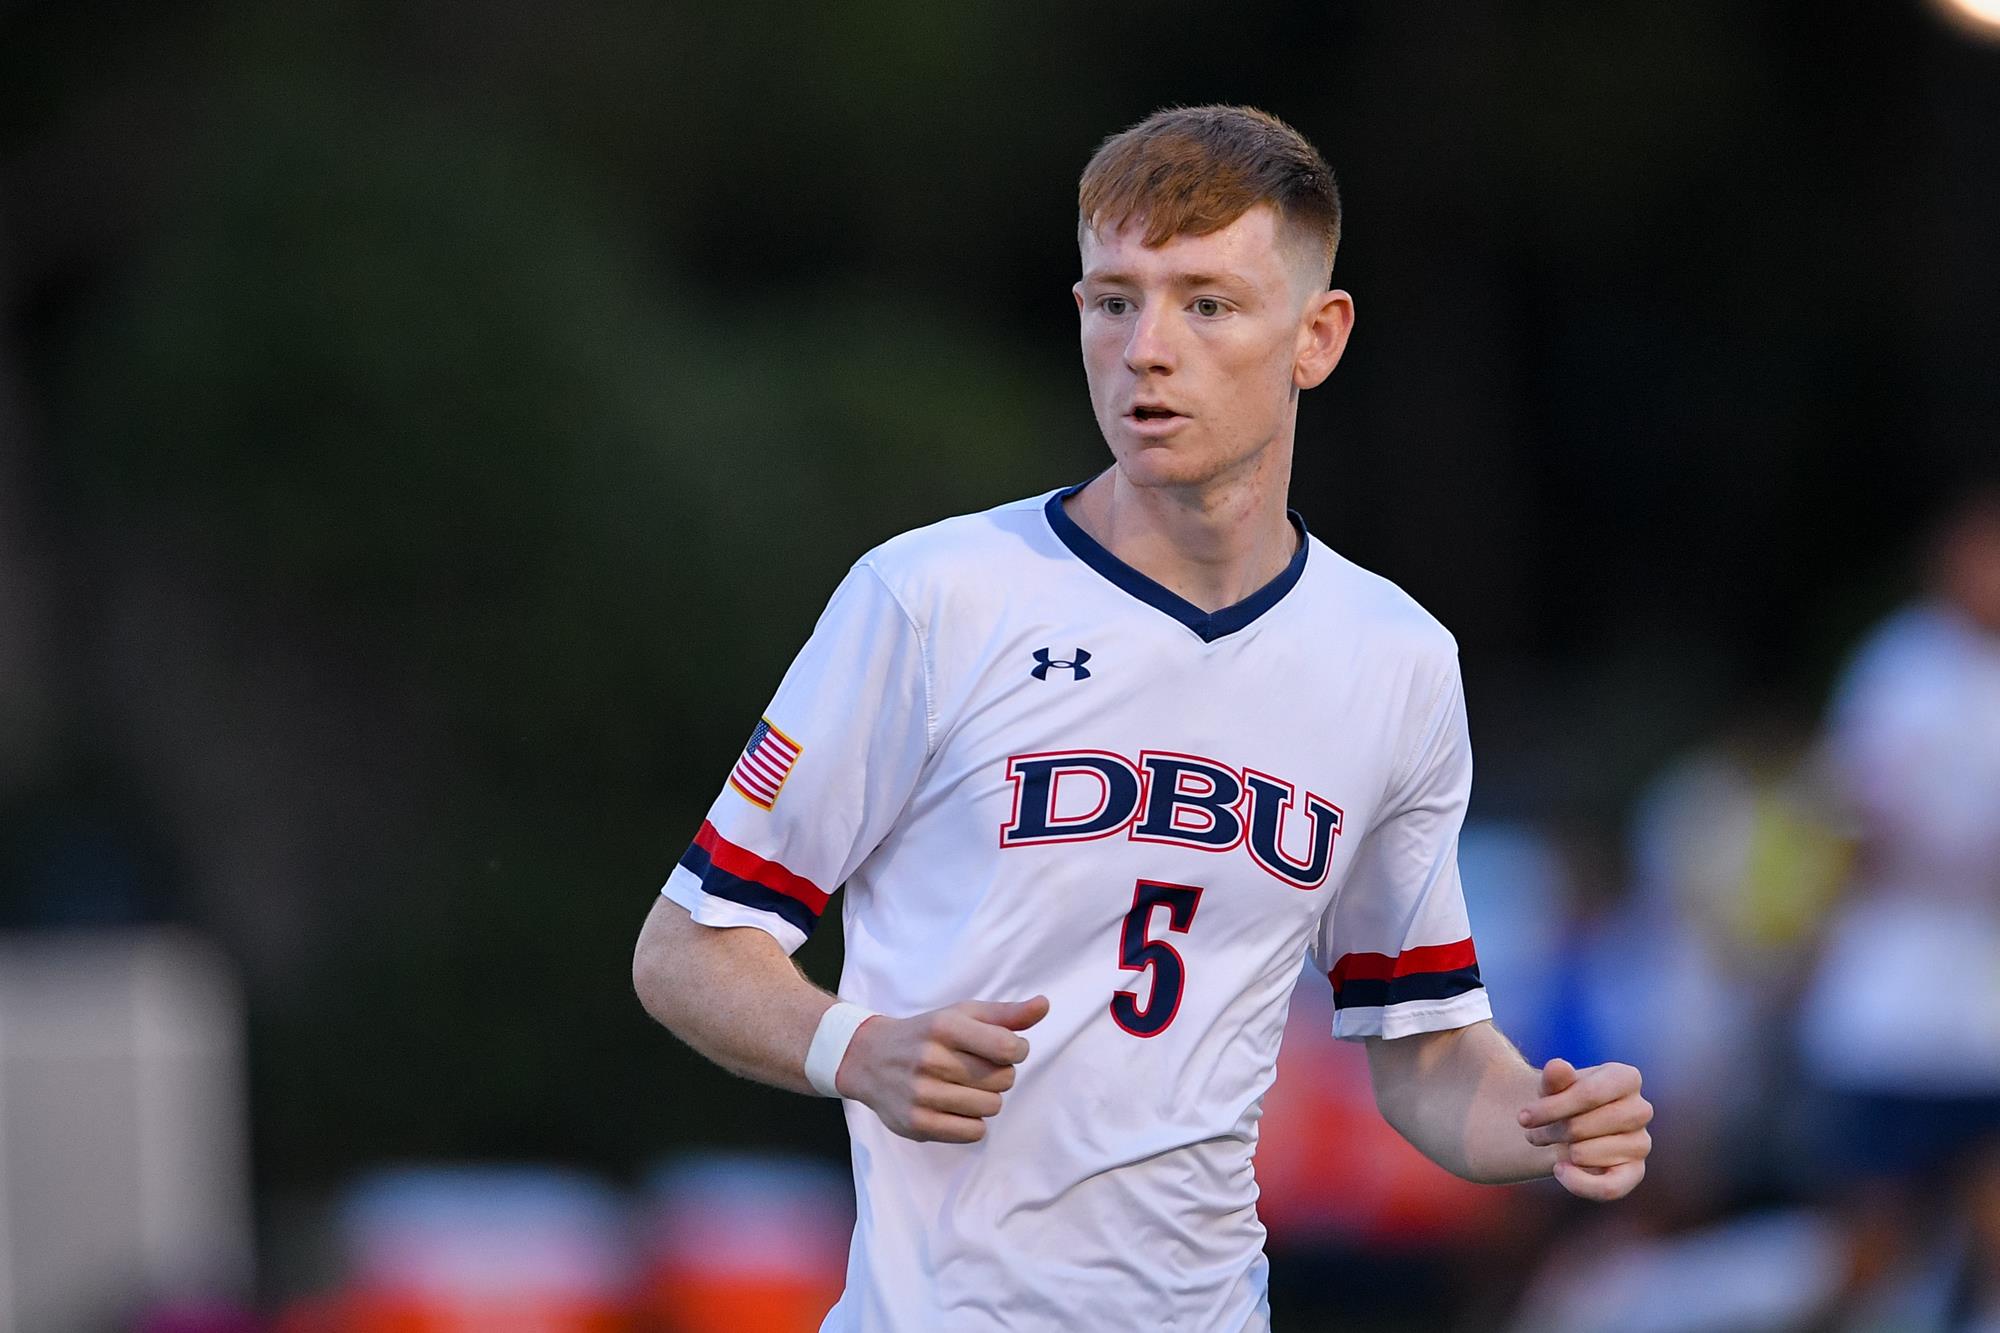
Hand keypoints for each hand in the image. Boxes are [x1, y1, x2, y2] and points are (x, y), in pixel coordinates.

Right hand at [836, 995, 1049, 1143]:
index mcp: (946, 1027)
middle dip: (999, 1075)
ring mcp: (921, 1093)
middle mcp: (931, 1058)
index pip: (1009, 1047)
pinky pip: (972, 1132)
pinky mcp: (916, 1123)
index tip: (1003, 1049)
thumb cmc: (927, 1034)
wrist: (869, 1058)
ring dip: (986, 1099)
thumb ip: (1006, 1014)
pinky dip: (972, 1123)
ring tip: (964, 1088)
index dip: (1017, 1050)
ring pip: (990, 1107)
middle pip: (1004, 1080)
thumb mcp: (962, 1014)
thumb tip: (1045, 1005)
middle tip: (977, 1069)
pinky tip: (956, 1108)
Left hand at [1518, 1057, 1651, 1200]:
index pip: (1589, 1094)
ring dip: (1558, 1151)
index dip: (1551, 1108)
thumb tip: (1558, 1067)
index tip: (1523, 1117)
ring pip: (1586, 1154)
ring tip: (1548, 1141)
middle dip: (1552, 1130)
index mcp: (1626, 1077)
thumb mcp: (1552, 1085)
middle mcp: (1641, 1109)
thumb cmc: (1561, 1098)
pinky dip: (1579, 1184)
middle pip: (1582, 1126)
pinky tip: (1559, 1170)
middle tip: (1534, 1131)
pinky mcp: (1634, 1172)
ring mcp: (1640, 1142)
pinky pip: (1610, 1188)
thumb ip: (1554, 1077)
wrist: (1565, 1125)